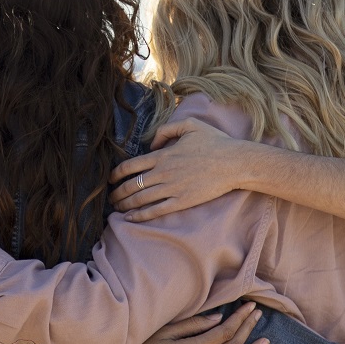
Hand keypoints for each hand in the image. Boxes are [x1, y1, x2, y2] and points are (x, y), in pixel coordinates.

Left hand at [110, 117, 255, 221]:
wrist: (234, 163)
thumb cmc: (215, 142)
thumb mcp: (189, 125)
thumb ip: (165, 130)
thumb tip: (151, 144)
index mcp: (163, 156)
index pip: (130, 166)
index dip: (116, 174)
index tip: (110, 179)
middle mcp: (163, 173)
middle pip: (132, 185)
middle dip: (117, 192)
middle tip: (110, 197)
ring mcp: (172, 189)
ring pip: (141, 199)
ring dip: (125, 204)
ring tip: (117, 208)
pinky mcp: (182, 202)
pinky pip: (156, 210)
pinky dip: (140, 215)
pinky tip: (131, 217)